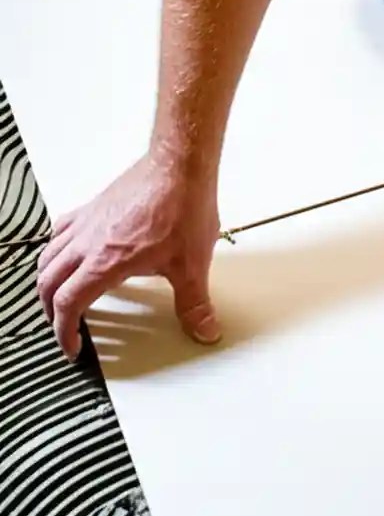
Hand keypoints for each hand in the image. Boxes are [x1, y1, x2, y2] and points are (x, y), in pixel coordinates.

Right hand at [37, 153, 222, 359]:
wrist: (179, 166)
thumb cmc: (183, 207)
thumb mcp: (192, 265)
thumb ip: (194, 303)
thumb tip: (204, 330)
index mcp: (105, 263)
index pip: (68, 304)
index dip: (64, 332)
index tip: (72, 348)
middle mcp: (87, 243)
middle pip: (48, 282)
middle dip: (51, 311)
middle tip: (64, 328)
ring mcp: (86, 223)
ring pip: (47, 256)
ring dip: (47, 281)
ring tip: (59, 297)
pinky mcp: (93, 207)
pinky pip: (59, 232)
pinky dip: (55, 250)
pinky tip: (68, 254)